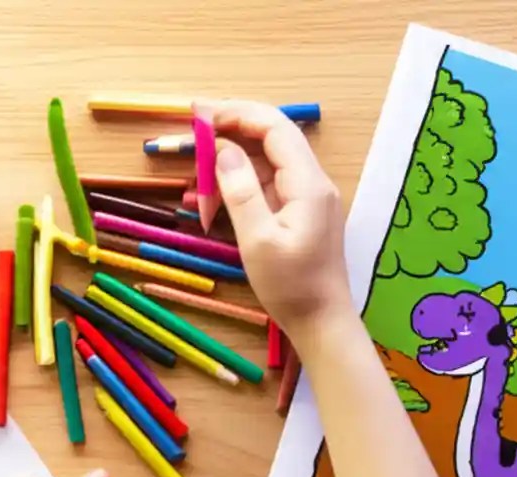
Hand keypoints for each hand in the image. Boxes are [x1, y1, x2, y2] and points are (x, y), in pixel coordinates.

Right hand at [212, 101, 350, 335]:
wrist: (322, 322)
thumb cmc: (292, 287)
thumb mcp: (258, 240)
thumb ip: (241, 192)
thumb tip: (224, 150)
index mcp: (308, 184)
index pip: (274, 127)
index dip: (236, 114)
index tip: (200, 115)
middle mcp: (313, 182)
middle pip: (272, 136)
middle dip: (232, 126)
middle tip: (193, 126)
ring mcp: (308, 197)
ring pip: (268, 159)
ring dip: (232, 155)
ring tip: (196, 156)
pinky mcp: (300, 212)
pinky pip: (268, 183)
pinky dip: (240, 179)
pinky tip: (213, 188)